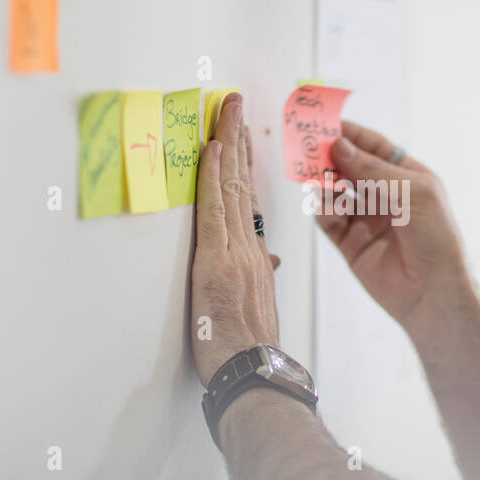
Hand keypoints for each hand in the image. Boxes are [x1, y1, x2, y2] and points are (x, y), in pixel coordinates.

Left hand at [191, 94, 280, 386]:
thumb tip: (266, 261)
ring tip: (226, 111)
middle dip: (238, 139)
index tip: (240, 135)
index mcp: (256, 259)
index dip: (244, 164)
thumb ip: (261, 278)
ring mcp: (235, 253)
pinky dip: (214, 175)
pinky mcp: (216, 262)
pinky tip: (213, 149)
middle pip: (242, 184)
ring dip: (228, 143)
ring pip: (231, 188)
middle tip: (233, 104)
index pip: (248, 201)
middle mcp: (250, 249)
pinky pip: (215, 209)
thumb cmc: (250, 352)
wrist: (254, 375)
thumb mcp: (259, 310)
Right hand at [315, 121, 474, 340]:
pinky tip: (328, 208)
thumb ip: (372, 170)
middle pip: (348, 167)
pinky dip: (324, 210)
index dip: (349, 135)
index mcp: (406, 177)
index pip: (373, 147)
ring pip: (334, 192)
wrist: (433, 291)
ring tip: (321, 182)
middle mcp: (384, 195)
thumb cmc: (435, 236)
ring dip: (325, 184)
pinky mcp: (350, 243)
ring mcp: (366, 219)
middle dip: (330, 157)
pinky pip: (328, 220)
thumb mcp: (410, 192)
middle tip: (308, 148)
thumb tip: (339, 145)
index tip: (323, 123)